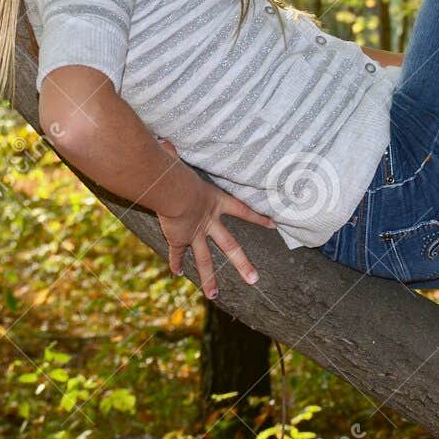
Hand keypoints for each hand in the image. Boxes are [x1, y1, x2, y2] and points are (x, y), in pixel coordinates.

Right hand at [153, 138, 274, 298]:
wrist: (172, 189)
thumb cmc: (178, 171)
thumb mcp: (182, 162)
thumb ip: (175, 154)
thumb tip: (164, 142)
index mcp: (215, 201)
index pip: (243, 210)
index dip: (258, 218)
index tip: (274, 225)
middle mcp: (209, 221)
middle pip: (231, 246)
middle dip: (243, 264)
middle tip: (255, 280)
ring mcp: (195, 233)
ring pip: (206, 260)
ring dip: (210, 279)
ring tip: (215, 296)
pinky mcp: (179, 239)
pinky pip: (178, 253)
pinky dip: (176, 262)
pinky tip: (178, 273)